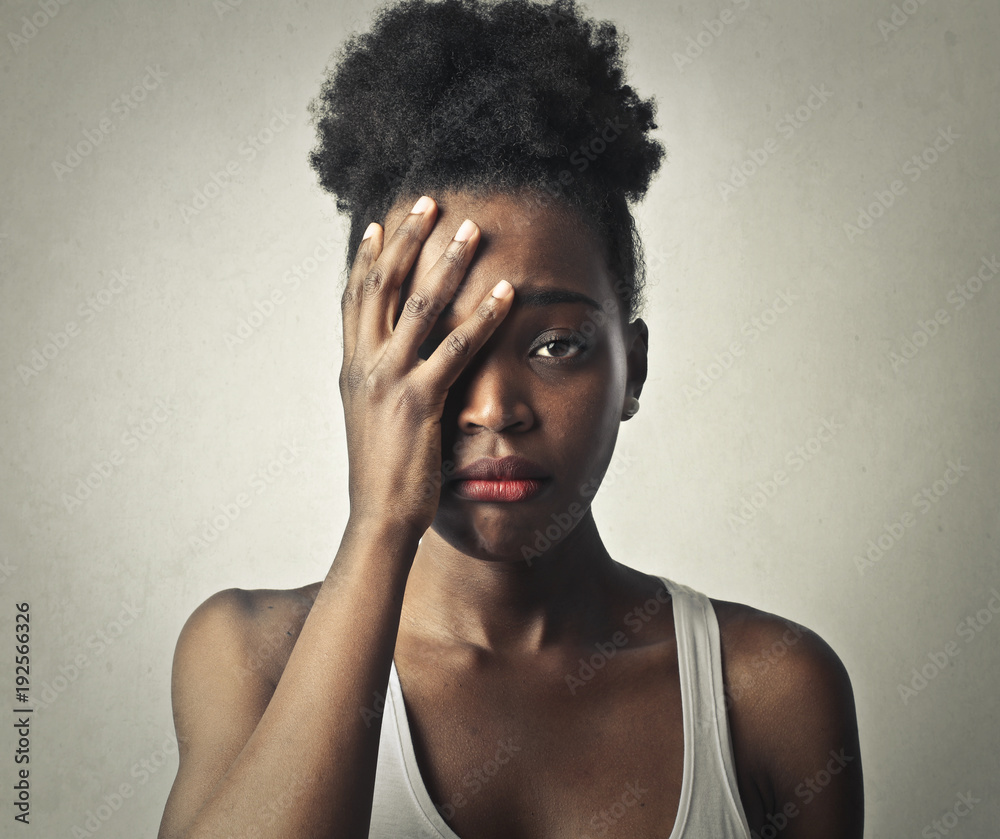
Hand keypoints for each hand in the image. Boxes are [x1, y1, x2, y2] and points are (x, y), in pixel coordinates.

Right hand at [339, 196, 513, 534]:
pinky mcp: (421, 401)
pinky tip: (506, 293)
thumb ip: (382, 383)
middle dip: (407, 240)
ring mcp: (390, 381)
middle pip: (382, 287)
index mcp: (352, 369)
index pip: (354, 300)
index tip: (378, 223)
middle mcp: (365, 366)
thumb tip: (395, 363)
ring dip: (447, 263)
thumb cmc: (383, 473)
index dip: (365, 258)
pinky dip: (483, 316)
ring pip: (419, 306)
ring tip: (471, 229)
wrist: (379, 516)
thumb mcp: (372, 418)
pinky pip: (456, 347)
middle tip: (430, 201)